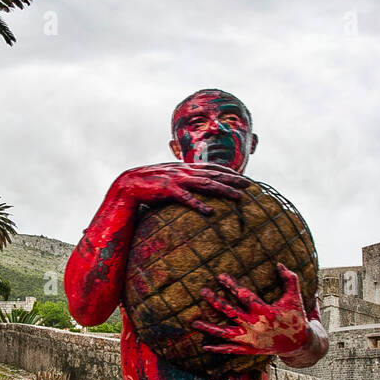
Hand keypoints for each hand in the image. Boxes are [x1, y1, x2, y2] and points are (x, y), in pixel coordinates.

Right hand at [112, 162, 246, 214]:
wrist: (129, 184)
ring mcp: (177, 179)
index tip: (243, 178)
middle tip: (249, 185)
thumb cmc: (150, 183)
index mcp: (185, 168)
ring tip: (238, 197)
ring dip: (223, 190)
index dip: (228, 172)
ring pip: (206, 184)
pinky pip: (186, 198)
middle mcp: (184, 171)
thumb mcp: (171, 178)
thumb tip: (197, 186)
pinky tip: (210, 212)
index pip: (212, 168)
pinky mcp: (168, 190)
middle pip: (214, 174)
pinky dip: (199, 204)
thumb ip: (184, 179)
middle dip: (233, 180)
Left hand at [191, 267, 314, 357]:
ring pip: (226, 334)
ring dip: (209, 328)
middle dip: (216, 301)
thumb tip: (279, 263)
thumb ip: (290, 279)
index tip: (220, 276)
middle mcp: (256, 326)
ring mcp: (251, 340)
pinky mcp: (250, 350)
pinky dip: (218, 349)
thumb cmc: (296, 317)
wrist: (300, 344)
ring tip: (194, 322)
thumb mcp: (295, 297)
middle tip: (203, 291)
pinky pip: (231, 350)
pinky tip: (205, 346)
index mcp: (265, 312)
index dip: (231, 285)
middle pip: (231, 313)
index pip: (244, 296)